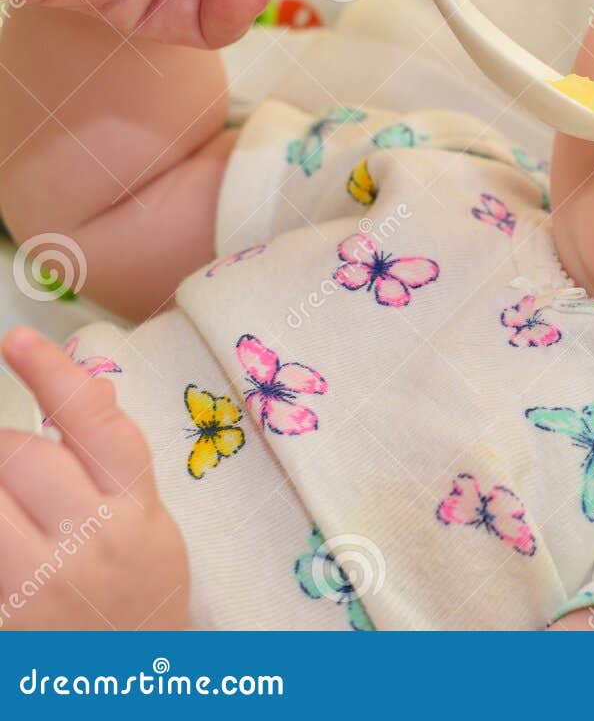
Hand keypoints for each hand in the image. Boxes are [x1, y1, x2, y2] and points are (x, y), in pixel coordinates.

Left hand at [0, 327, 187, 628]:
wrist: (131, 686)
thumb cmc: (137, 596)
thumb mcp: (146, 525)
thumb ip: (113, 464)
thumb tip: (85, 385)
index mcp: (134, 511)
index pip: (96, 424)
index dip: (55, 373)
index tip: (14, 340)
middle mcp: (89, 542)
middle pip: (19, 455)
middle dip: (4, 451)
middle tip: (15, 476)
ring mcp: (35, 583)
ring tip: (12, 504)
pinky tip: (9, 528)